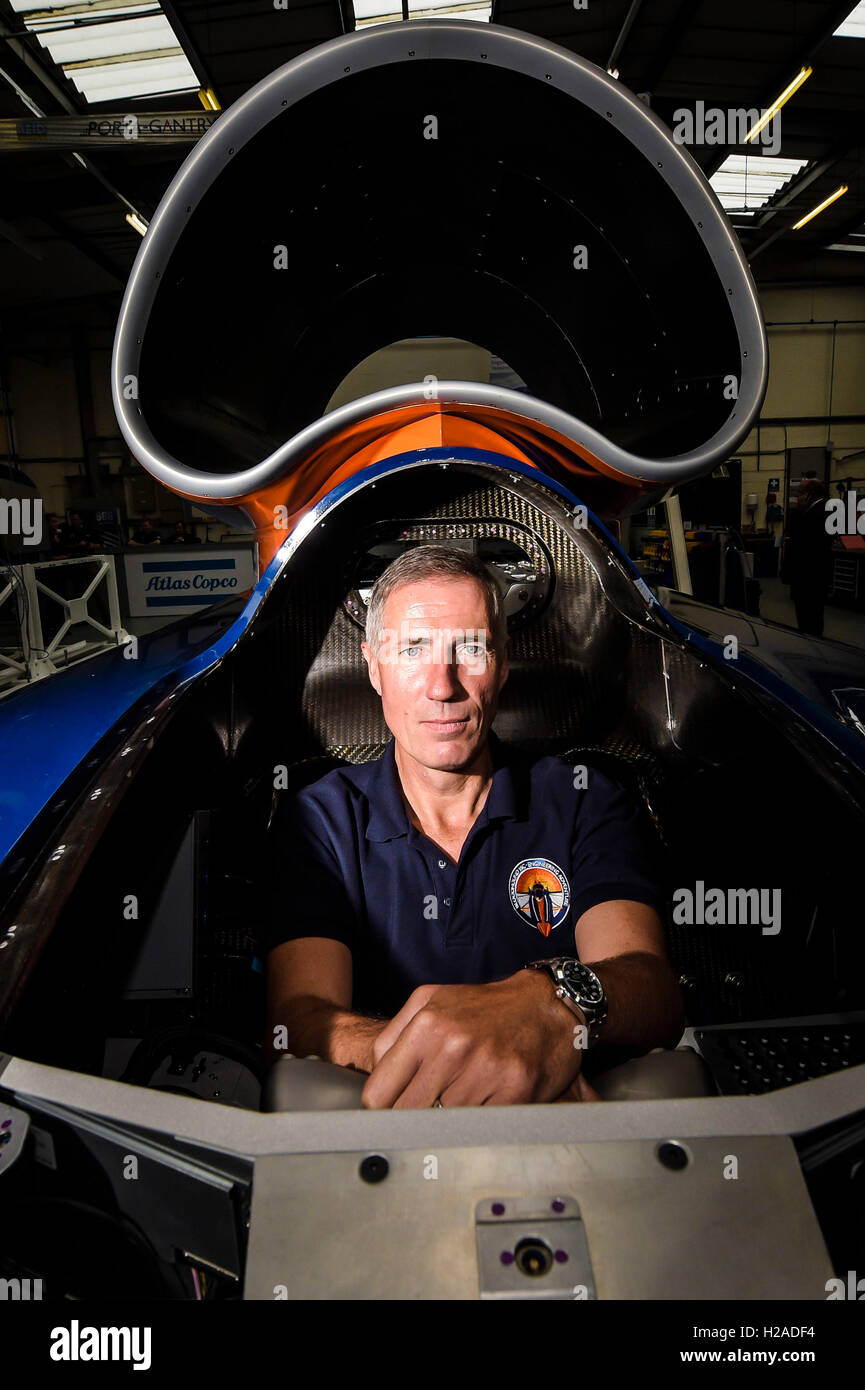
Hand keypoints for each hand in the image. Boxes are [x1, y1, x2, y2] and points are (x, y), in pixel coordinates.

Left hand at [361, 969, 583, 1108]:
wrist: (546, 1003)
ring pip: (442, 1124)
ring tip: (460, 1101)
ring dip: (447, 1121)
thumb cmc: (485, 1007)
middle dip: (412, 1117)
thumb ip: (393, 1036)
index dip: (382, 1109)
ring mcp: (485, 1069)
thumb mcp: (430, 1001)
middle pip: (407, 1115)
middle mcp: (453, 1046)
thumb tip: (373, 1074)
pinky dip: (478, 1122)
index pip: (379, 1094)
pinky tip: (484, 1103)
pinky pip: (479, 1125)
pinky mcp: (514, 1089)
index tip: (392, 1109)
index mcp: (426, 1026)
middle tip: (426, 1111)